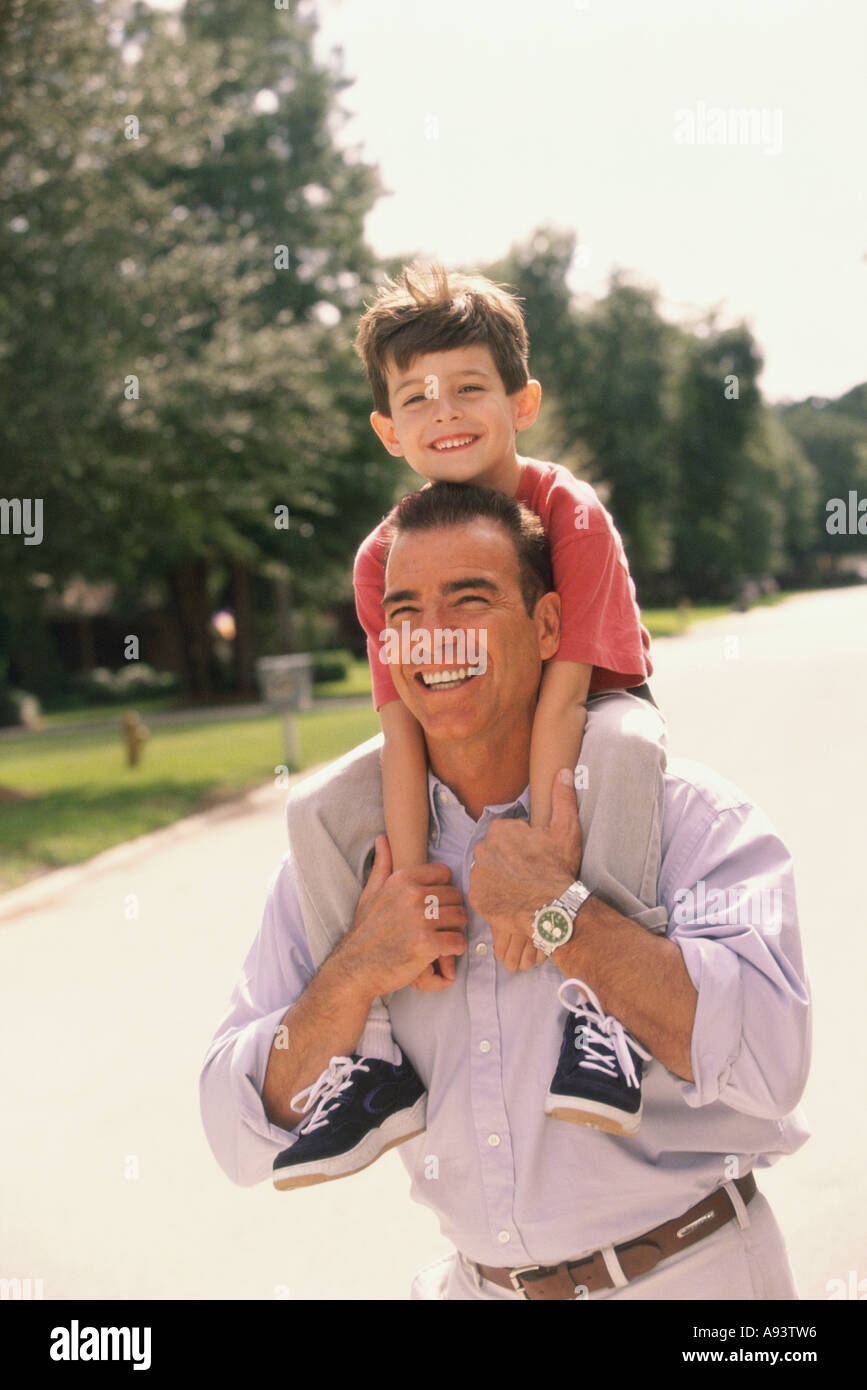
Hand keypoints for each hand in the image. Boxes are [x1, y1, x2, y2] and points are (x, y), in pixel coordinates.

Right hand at [344, 836, 466, 995]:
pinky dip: (455, 950)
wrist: (356, 967)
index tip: (436, 905)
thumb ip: (382, 865)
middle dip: (452, 911)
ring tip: (443, 939)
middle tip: (442, 926)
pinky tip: (443, 954)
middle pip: (456, 896)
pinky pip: (458, 941)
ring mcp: (420, 919)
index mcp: (402, 879)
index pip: (445, 873)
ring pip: (460, 918)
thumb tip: (382, 839)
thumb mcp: (370, 894)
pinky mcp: (426, 944)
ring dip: (456, 931)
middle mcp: (413, 895)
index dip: (443, 890)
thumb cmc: (366, 932)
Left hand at [468, 768, 581, 968]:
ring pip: (488, 872)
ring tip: (522, 888)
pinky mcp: (476, 898)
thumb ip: (562, 797)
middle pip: (495, 852)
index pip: (506, 835)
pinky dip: (494, 897)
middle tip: (529, 872)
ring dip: (500, 878)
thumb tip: (564, 772)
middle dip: (508, 860)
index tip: (535, 856)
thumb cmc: (559, 868)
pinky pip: (483, 894)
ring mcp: (477, 875)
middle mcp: (482, 850)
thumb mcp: (566, 829)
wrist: (553, 909)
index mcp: (500, 830)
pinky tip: (512, 900)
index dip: (522, 845)